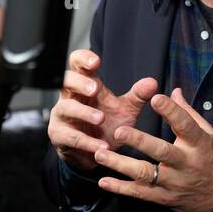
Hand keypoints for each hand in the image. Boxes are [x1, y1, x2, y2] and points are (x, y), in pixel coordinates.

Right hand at [47, 48, 157, 171]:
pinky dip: (87, 142)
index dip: (83, 59)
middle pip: (66, 81)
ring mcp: (62, 115)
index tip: (96, 62)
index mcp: (85, 85)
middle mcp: (70, 97)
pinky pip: (70, 136)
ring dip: (84, 112)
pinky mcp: (60, 135)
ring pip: (66, 108)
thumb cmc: (107, 125)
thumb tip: (152, 83)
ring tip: (101, 119)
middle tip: (94, 89)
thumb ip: (138, 96)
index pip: (78, 64)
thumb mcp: (126, 109)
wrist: (97, 152)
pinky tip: (102, 146)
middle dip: (79, 83)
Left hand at [93, 87, 212, 211]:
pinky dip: (121, 188)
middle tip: (118, 131)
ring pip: (145, 174)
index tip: (156, 98)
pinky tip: (104, 181)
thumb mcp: (209, 134)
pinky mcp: (165, 198)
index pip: (186, 125)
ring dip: (121, 165)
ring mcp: (174, 183)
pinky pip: (140, 193)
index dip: (172, 112)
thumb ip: (188, 114)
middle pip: (161, 151)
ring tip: (100, 154)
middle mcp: (186, 163)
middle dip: (139, 141)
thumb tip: (174, 91)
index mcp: (199, 144)